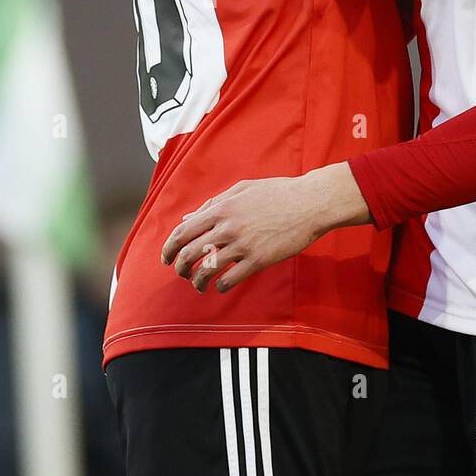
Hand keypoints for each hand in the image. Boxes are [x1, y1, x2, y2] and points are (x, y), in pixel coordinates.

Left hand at [160, 164, 369, 293]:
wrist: (309, 203)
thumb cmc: (277, 192)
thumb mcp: (241, 189)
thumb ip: (212, 202)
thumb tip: (187, 218)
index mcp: (221, 208)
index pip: (183, 232)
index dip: (169, 248)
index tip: (166, 258)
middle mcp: (227, 226)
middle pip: (190, 253)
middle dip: (179, 267)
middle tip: (180, 273)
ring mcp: (243, 244)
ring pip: (207, 270)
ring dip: (197, 281)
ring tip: (199, 285)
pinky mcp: (258, 260)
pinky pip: (230, 279)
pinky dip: (220, 287)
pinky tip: (221, 286)